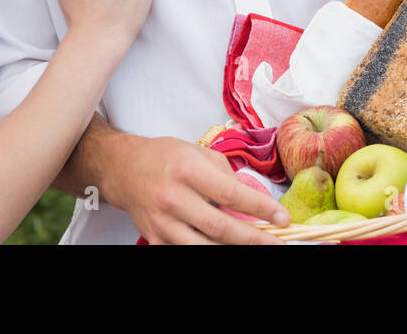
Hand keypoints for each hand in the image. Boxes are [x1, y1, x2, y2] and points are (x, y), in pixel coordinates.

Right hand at [108, 135, 290, 244]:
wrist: (124, 169)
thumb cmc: (165, 157)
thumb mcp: (198, 153)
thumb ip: (226, 176)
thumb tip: (252, 200)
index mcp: (187, 170)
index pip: (230, 193)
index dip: (260, 208)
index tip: (282, 218)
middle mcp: (173, 197)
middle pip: (220, 226)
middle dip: (253, 238)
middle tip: (277, 242)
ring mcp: (162, 222)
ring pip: (203, 247)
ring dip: (233, 249)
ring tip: (255, 248)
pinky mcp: (155, 239)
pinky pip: (183, 253)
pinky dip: (205, 252)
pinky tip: (224, 249)